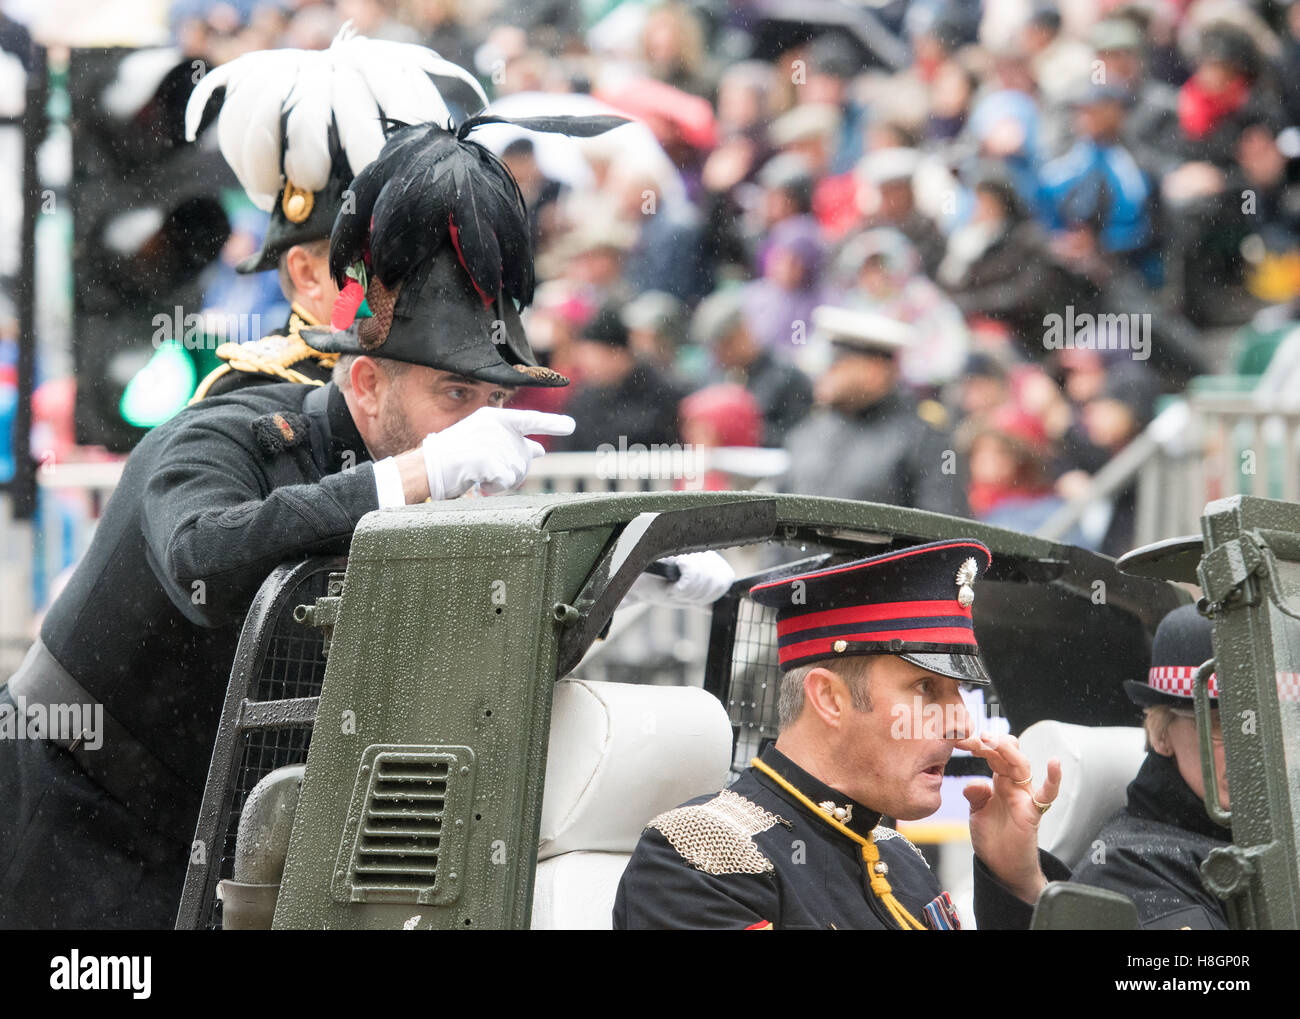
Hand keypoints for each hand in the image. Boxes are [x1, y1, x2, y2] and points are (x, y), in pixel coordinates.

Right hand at [421, 408, 574, 499]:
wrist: (425, 468)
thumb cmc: (454, 459)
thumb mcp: (484, 443)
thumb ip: (512, 444)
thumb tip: (540, 450)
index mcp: (494, 419)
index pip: (530, 419)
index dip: (552, 423)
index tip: (570, 425)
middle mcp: (495, 427)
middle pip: (526, 457)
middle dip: (514, 470)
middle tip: (489, 471)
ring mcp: (491, 442)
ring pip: (518, 472)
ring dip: (502, 480)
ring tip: (480, 474)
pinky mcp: (487, 459)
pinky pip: (506, 481)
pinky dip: (494, 487)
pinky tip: (478, 482)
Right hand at [625, 551, 734, 606]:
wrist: (632, 582)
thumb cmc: (655, 587)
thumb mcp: (681, 597)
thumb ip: (699, 599)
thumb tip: (712, 608)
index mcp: (704, 561)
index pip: (725, 578)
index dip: (713, 594)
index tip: (694, 600)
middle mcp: (700, 551)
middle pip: (717, 580)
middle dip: (698, 596)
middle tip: (680, 594)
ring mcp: (690, 548)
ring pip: (706, 578)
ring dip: (688, 593)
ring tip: (674, 590)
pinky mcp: (678, 548)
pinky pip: (692, 573)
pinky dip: (682, 587)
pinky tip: (673, 586)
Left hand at [957, 731, 1060, 903]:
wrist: (1002, 867)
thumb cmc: (993, 838)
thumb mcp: (977, 812)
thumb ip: (975, 795)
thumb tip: (973, 783)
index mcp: (1000, 782)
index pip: (993, 754)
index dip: (979, 745)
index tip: (960, 740)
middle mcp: (1014, 785)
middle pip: (1007, 754)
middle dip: (990, 743)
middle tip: (972, 738)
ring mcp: (1024, 796)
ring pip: (1021, 765)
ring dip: (1007, 750)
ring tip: (992, 740)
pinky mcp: (1032, 812)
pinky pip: (1047, 794)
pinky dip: (1053, 779)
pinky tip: (1055, 763)